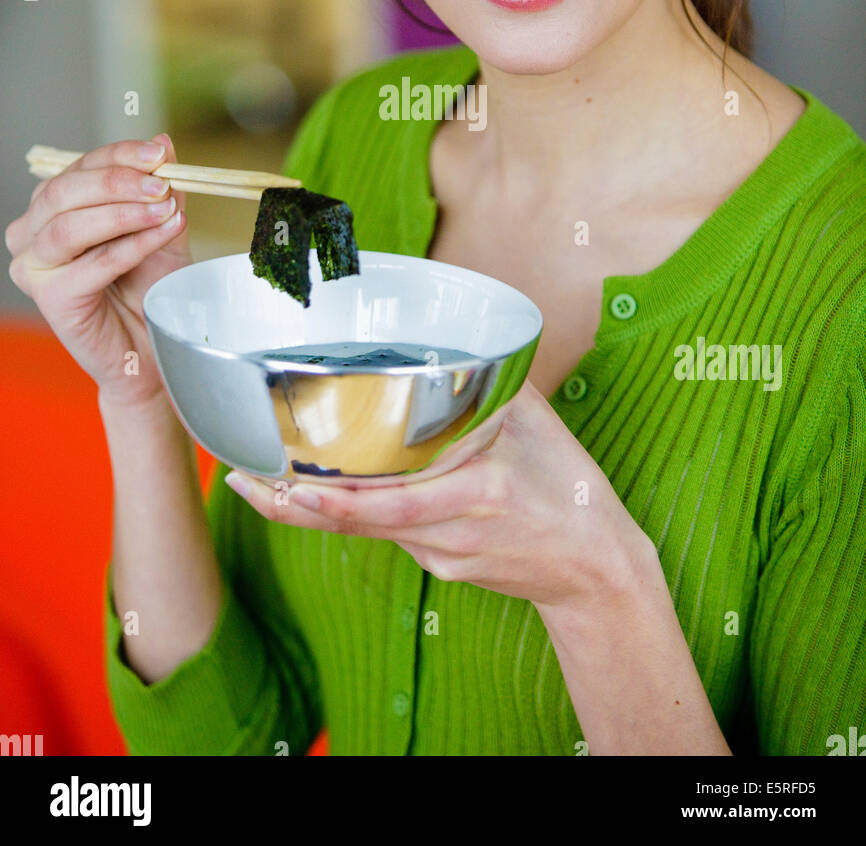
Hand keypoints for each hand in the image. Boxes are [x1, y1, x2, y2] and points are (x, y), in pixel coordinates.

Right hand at [4, 134, 190, 406]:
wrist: (154, 346)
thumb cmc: (150, 287)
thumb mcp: (162, 226)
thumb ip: (160, 188)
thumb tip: (162, 140)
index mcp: (53, 208)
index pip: (79, 167)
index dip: (119, 155)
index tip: (160, 153)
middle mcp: (33, 234)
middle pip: (63, 192)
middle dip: (116, 182)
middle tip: (161, 182)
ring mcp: (36, 269)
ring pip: (67, 227)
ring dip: (122, 213)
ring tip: (165, 209)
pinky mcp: (51, 300)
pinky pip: (90, 265)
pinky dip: (131, 246)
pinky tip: (162, 234)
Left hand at [226, 377, 652, 610]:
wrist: (598, 573)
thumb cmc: (570, 490)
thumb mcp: (539, 425)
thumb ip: (493, 380)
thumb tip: (459, 325)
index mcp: (478, 493)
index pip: (392, 502)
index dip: (333, 498)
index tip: (284, 480)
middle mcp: (451, 531)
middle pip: (358, 520)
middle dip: (292, 502)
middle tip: (239, 476)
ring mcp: (441, 557)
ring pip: (364, 530)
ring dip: (308, 509)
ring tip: (254, 484)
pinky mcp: (440, 569)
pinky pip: (390, 535)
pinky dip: (352, 514)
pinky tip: (319, 495)